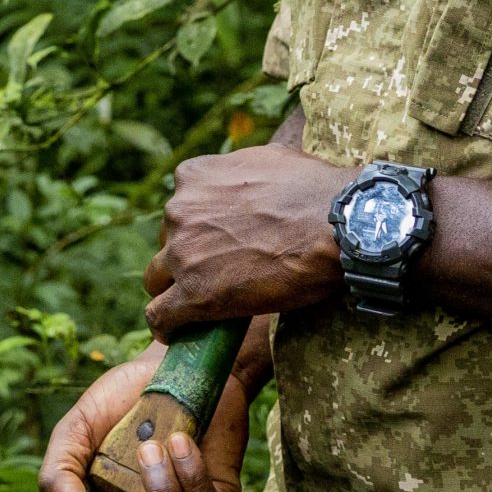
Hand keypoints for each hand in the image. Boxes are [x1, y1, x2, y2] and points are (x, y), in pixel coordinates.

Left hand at [141, 146, 346, 340]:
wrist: (336, 226)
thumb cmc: (316, 191)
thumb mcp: (270, 159)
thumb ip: (243, 170)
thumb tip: (253, 173)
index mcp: (195, 176)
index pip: (180, 207)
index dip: (197, 228)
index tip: (217, 242)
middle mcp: (180, 210)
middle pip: (167, 242)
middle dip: (187, 257)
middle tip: (219, 273)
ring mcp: (183, 254)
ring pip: (156, 279)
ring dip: (175, 290)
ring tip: (200, 306)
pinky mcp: (193, 295)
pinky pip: (160, 317)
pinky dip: (168, 326)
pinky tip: (180, 332)